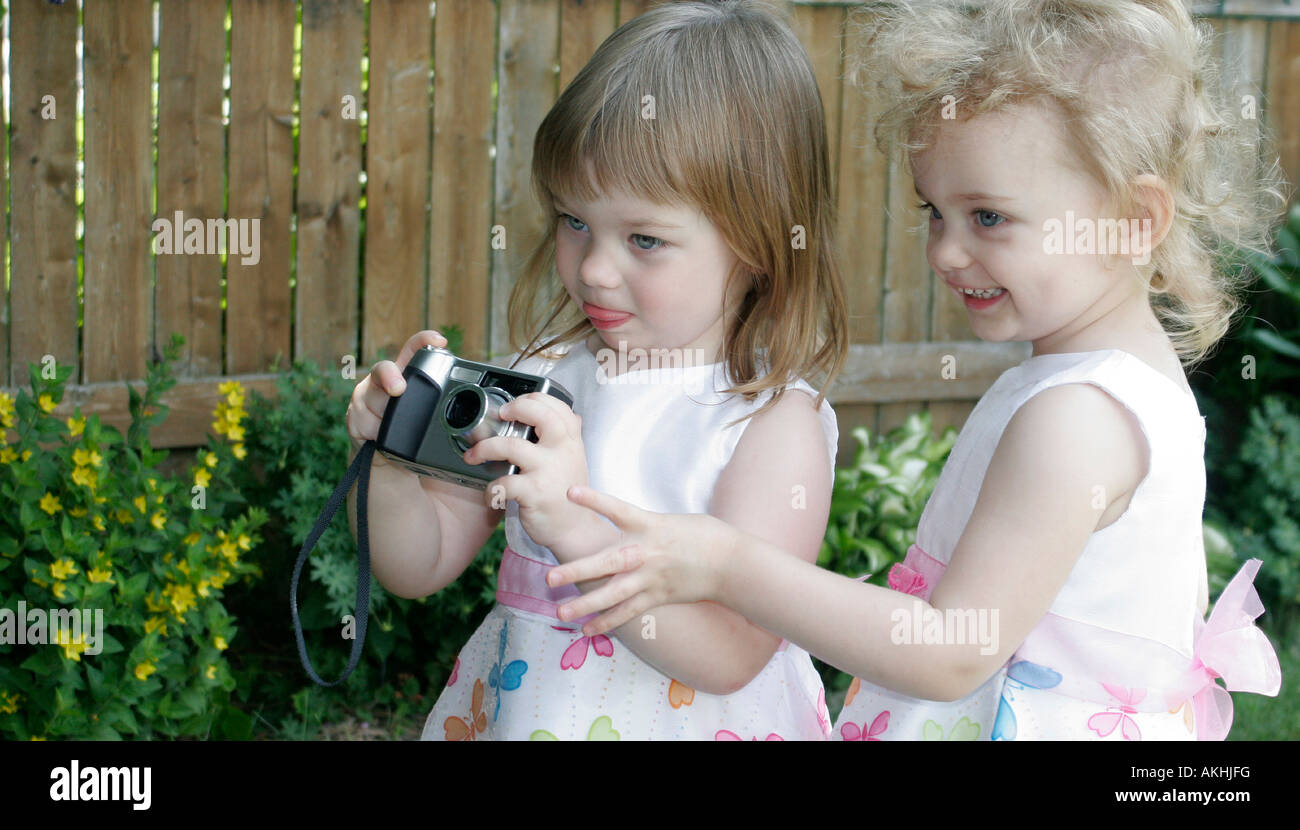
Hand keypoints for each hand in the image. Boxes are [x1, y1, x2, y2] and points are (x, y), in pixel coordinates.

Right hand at [346, 330, 447, 462]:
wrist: (391, 462)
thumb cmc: (416, 435)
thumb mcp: (436, 417)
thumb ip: (453, 406)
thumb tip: (491, 406)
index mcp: (410, 375)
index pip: (415, 350)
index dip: (424, 341)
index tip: (439, 341)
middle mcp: (387, 381)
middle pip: (386, 371)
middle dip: (390, 377)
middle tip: (399, 388)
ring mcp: (369, 398)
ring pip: (375, 397)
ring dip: (384, 409)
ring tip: (392, 414)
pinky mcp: (356, 418)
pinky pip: (362, 419)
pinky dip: (373, 428)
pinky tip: (379, 435)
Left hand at [463, 392, 596, 553]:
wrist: (575, 530)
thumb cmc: (569, 494)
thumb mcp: (575, 460)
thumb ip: (570, 438)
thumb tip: (572, 415)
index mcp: (571, 441)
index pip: (558, 406)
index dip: (534, 398)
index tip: (516, 404)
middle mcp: (562, 451)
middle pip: (539, 414)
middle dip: (515, 408)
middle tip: (500, 416)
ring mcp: (548, 471)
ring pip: (510, 446)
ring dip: (484, 448)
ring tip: (473, 455)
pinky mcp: (534, 493)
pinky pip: (503, 483)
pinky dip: (490, 489)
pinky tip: (490, 494)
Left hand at [546, 485, 736, 635]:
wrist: (731, 563)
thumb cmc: (703, 535)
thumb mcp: (669, 520)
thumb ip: (642, 525)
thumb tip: (622, 527)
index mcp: (650, 525)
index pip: (616, 509)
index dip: (594, 499)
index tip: (570, 492)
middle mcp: (646, 553)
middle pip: (606, 562)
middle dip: (577, 570)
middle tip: (550, 578)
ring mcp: (651, 578)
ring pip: (613, 594)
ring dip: (585, 604)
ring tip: (560, 612)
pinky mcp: (658, 597)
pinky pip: (628, 612)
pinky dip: (607, 622)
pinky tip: (587, 629)